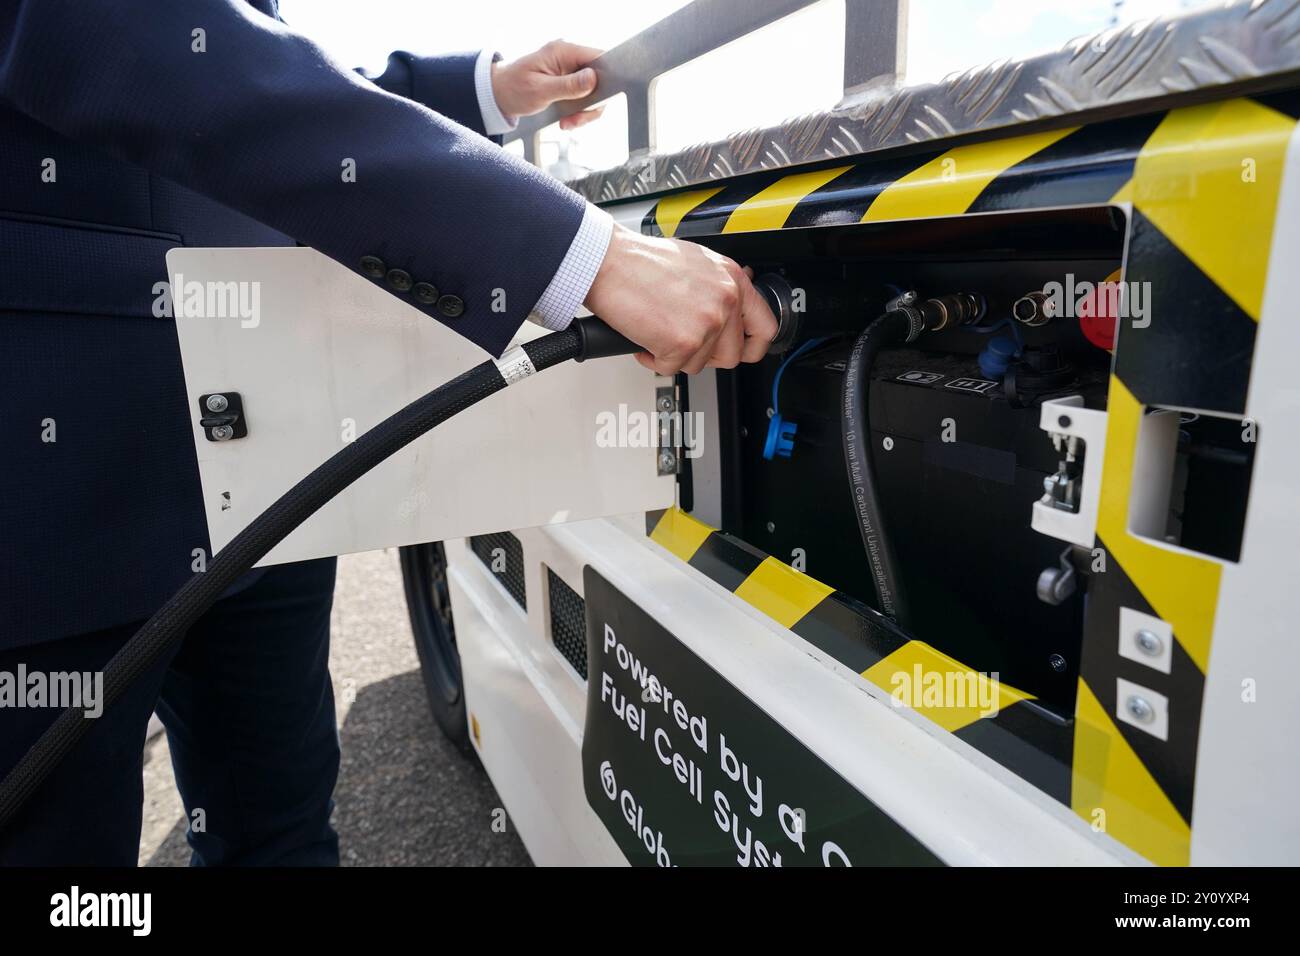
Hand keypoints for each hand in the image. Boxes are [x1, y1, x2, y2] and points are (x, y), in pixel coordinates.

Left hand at [491, 40, 604, 129]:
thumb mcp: (540, 90)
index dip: (606, 78)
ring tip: (568, 123)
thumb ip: (568, 86)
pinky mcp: (568, 83)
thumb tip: (593, 79)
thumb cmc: (513, 88)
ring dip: (585, 112)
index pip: (598, 58)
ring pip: (593, 92)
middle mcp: (569, 58)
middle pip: (599, 79)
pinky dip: (579, 113)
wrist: (498, 95)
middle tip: (576, 120)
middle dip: (592, 104)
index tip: (599, 100)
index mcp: (563, 52)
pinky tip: (566, 121)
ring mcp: (570, 71)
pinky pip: (584, 98)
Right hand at [584, 225, 777, 374]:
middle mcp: (725, 301)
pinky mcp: (682, 343)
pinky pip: (672, 368)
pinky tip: (646, 338)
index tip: (744, 351)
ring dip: (676, 356)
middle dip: (704, 355)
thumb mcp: (696, 262)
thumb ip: (719, 285)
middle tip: (684, 340)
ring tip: (659, 332)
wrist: (610, 262)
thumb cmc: (642, 260)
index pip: (765, 327)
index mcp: (732, 280)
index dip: (753, 347)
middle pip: (731, 355)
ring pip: (699, 365)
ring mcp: (707, 324)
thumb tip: (732, 300)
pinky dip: (654, 359)